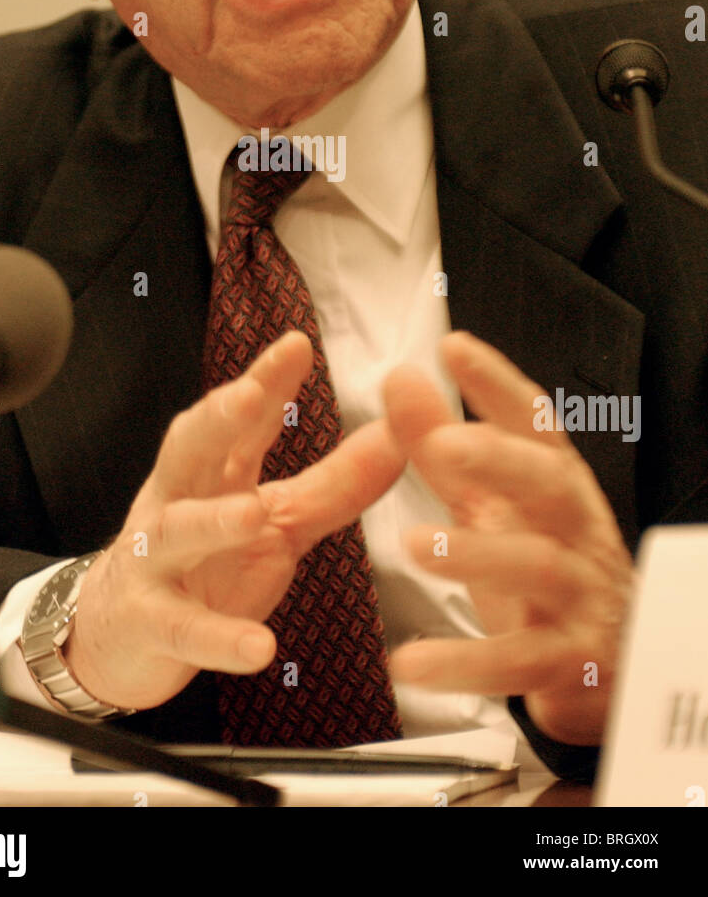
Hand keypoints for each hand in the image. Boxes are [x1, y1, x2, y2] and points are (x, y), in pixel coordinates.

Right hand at [65, 330, 405, 710]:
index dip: (265, 380)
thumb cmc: (206, 564)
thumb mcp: (278, 521)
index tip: (296, 345)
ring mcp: (156, 560)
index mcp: (213, 472)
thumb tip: (398, 435)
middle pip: (189, 448)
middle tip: (251, 393)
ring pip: (177, 530)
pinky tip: (259, 649)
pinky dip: (219, 638)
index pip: (240, 419)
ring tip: (254, 514)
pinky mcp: (150, 623)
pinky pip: (184, 629)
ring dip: (213, 521)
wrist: (118, 635)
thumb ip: (336, 483)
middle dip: (217, 418)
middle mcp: (177, 502)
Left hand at [383, 331, 635, 745]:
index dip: (497, 385)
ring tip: (413, 545)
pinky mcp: (570, 661)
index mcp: (554, 484)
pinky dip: (465, 663)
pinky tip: (411, 662)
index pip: (533, 423)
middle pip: (547, 484)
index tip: (454, 348)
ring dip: (476, 554)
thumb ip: (439, 443)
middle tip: (442, 443)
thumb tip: (400, 377)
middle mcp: (575, 530)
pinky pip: (518, 660)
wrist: (611, 663)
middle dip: (499, 459)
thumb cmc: (542, 566)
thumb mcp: (489, 502)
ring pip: (536, 567)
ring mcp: (579, 595)